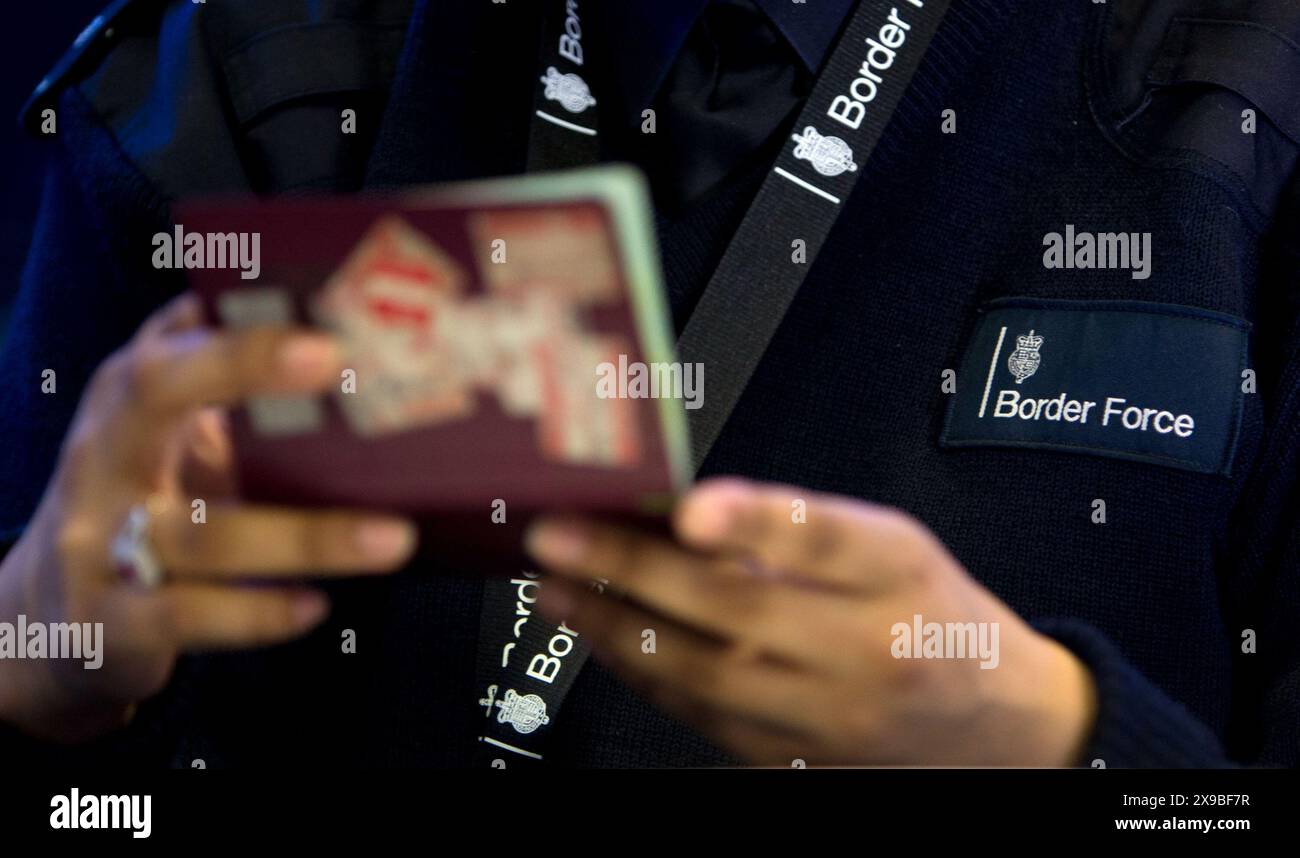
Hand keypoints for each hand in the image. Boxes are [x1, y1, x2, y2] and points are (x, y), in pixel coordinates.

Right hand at [0, 295, 417, 741]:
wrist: (51, 614)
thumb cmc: (140, 498)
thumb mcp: (161, 430)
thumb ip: (213, 367)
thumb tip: (313, 300)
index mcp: (125, 401)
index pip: (170, 348)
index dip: (241, 338)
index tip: (324, 334)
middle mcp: (104, 458)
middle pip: (156, 398)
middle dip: (241, 369)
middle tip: (338, 364)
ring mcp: (101, 542)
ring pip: (200, 534)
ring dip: (305, 537)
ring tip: (393, 538)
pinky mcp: (114, 621)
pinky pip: (189, 616)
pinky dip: (257, 614)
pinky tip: (315, 606)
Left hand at [525, 478, 1096, 765]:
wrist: (993, 722)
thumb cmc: (930, 613)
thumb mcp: (892, 544)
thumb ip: (796, 528)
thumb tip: (681, 512)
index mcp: (899, 572)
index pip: (824, 539)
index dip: (753, 521)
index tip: (689, 509)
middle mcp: (869, 648)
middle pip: (740, 610)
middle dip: (631, 569)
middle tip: (557, 537)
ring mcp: (831, 715)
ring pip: (706, 673)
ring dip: (614, 627)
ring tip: (554, 588)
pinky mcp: (799, 757)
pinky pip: (704, 715)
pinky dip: (644, 673)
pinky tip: (602, 639)